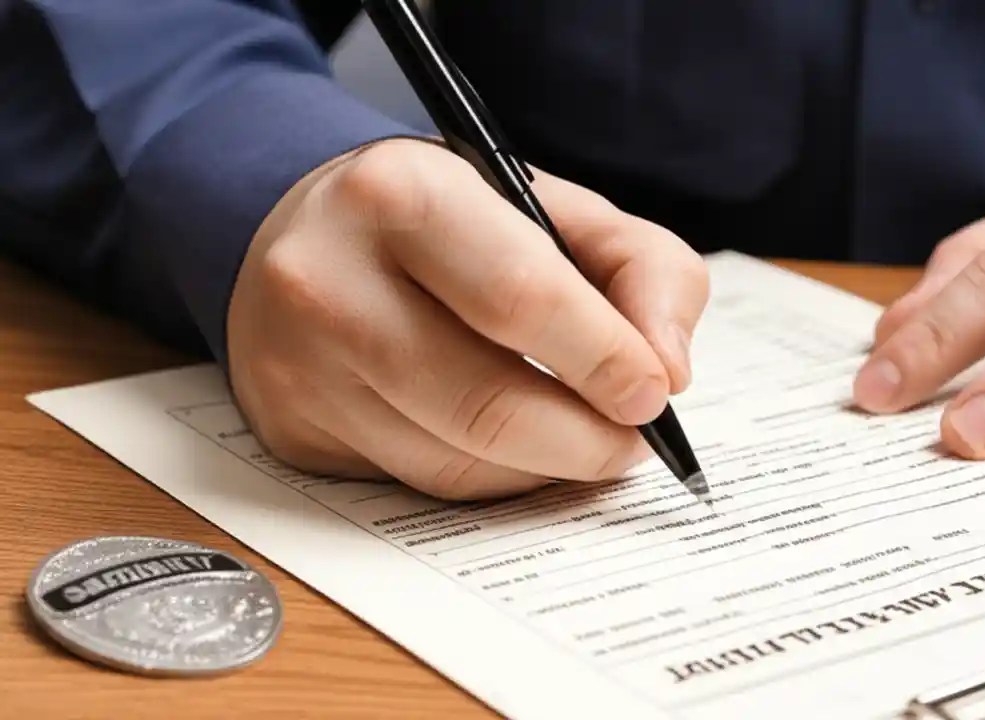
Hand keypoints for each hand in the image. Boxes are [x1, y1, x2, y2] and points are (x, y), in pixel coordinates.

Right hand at [227, 138, 707, 499]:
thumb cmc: (450, 220)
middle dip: (586, 438)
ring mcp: (298, 366)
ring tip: (590, 440)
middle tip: (636, 441)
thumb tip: (667, 371)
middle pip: (485, 402)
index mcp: (400, 192)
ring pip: (457, 460)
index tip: (654, 394)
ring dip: (547, 467)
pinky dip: (495, 477)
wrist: (311, 236)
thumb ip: (642, 267)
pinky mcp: (293, 431)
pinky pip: (422, 485)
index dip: (601, 357)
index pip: (518, 295)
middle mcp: (329, 280)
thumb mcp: (552, 204)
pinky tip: (524, 450)